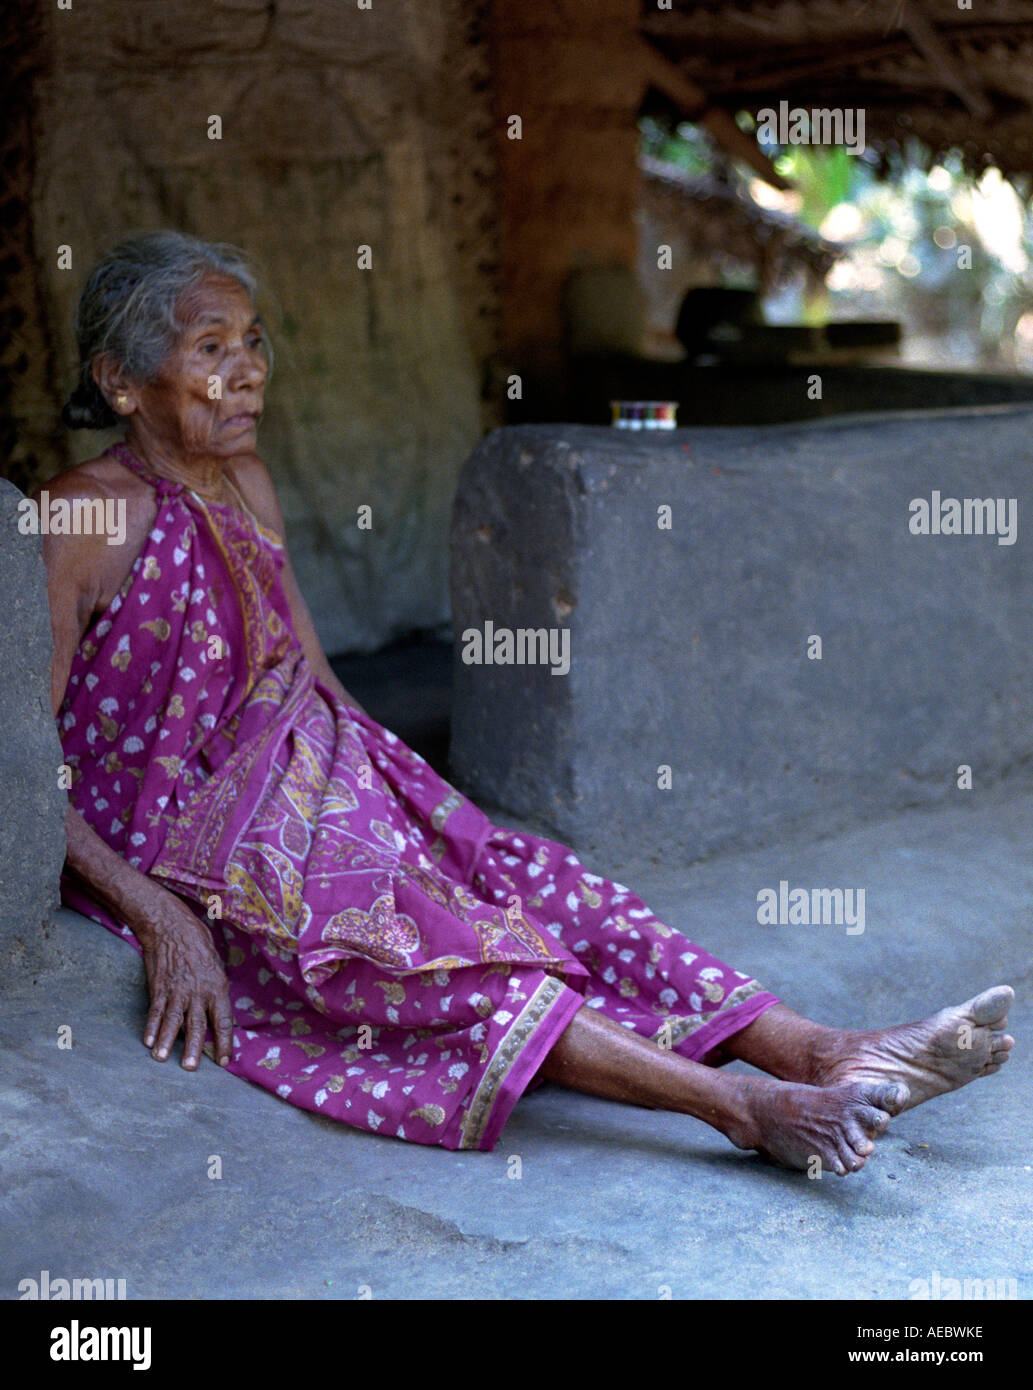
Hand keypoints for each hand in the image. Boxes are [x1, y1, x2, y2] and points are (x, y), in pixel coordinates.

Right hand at [132, 889, 234, 1070]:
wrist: (172, 926)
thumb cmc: (198, 944)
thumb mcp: (216, 965)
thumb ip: (216, 990)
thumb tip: (216, 1011)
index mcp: (217, 988)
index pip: (223, 1021)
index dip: (224, 1043)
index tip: (224, 1062)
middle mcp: (198, 993)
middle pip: (197, 1026)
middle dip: (194, 1049)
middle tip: (190, 1069)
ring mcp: (177, 991)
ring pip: (173, 1022)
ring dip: (167, 1042)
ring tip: (162, 1059)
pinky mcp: (158, 988)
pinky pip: (155, 1011)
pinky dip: (151, 1027)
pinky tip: (148, 1042)